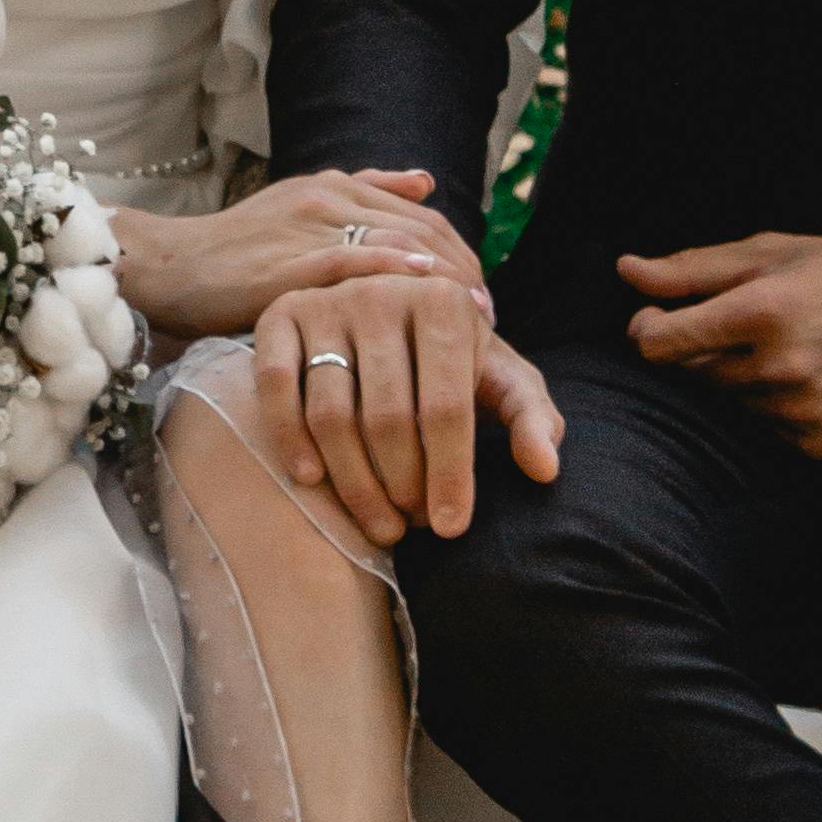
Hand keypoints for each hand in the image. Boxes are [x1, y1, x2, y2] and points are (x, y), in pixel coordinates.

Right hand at [117, 167, 480, 349]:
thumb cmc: (233, 253)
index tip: (483, 294)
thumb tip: (426, 182)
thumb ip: (363, 194)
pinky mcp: (287, 262)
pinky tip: (427, 294)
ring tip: (475, 319)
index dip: (461, 254)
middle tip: (490, 314)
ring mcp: (308, 226)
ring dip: (445, 282)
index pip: (422, 217)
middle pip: (421, 230)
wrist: (166, 267)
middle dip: (464, 272)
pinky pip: (353, 264)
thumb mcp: (301, 210)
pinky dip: (397, 276)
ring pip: (397, 245)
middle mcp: (328, 197)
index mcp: (336, 186)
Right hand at [254, 265, 565, 544]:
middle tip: (412, 524)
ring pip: (331, 415)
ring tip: (380, 521)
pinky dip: (290, 440)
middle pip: (388, 418)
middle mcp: (382, 293)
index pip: (447, 407)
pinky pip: (277, 389)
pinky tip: (313, 479)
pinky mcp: (279, 315)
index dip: (450, 475)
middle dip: (403, 486)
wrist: (389, 312)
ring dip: (354, 484)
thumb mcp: (500, 380)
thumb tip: (545, 468)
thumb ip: (530, 418)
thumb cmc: (451, 360)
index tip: (450, 528)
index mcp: (445, 302)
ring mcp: (326, 303)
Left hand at [618, 227, 821, 456]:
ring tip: (796, 346)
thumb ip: (693, 268)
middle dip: (707, 349)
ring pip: (731, 403)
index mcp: (762, 312)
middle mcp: (780, 368)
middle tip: (754, 323)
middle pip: (692, 375)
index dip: (650, 330)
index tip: (662, 317)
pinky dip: (777, 408)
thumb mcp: (774, 252)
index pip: (660, 345)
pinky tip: (815, 377)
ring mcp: (802, 414)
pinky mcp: (821, 445)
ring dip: (744, 378)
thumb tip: (627, 271)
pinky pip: (767, 430)